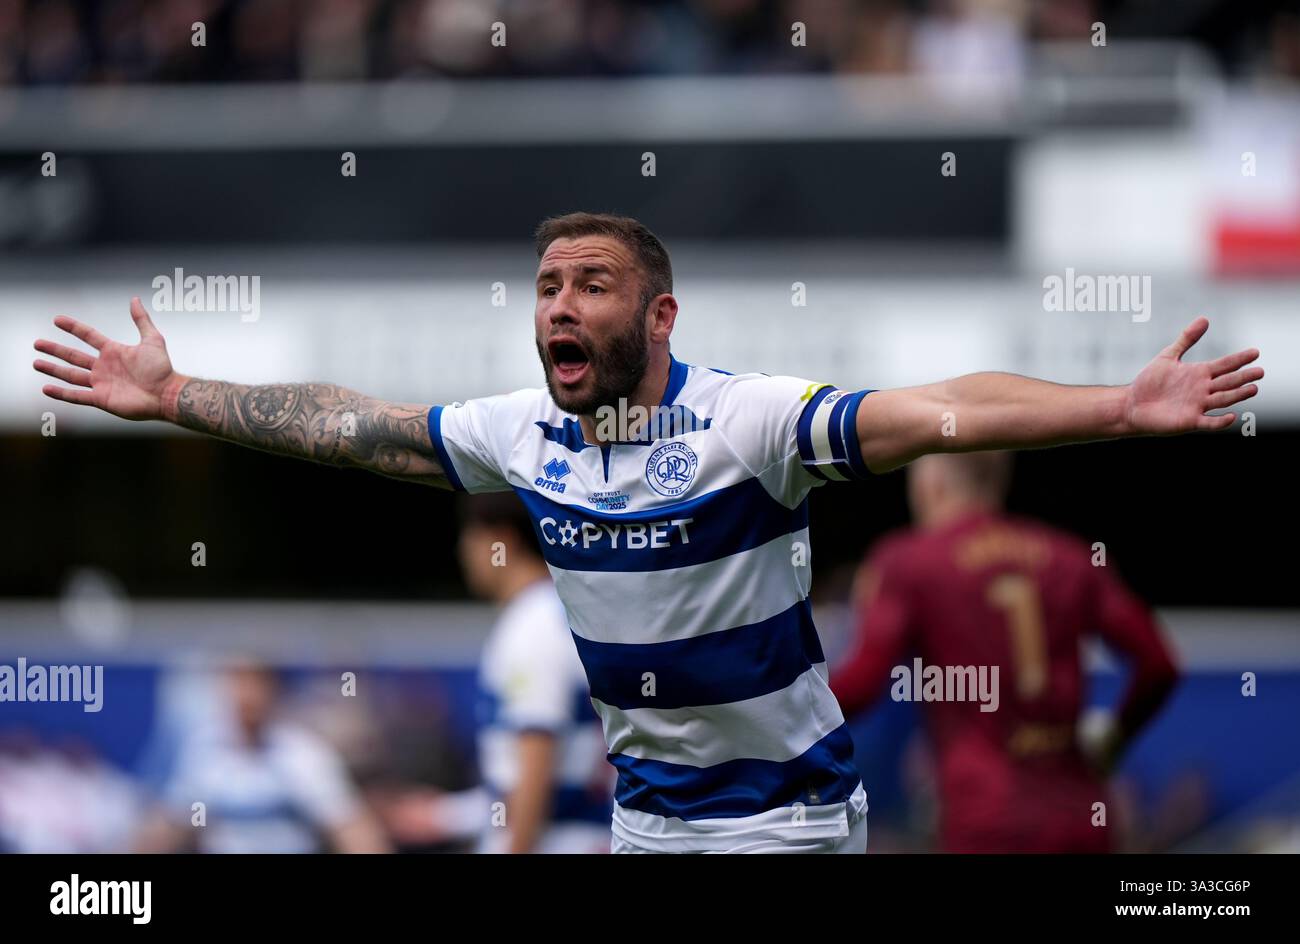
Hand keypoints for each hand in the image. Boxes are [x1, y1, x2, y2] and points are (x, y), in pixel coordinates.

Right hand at [34, 297, 184, 421]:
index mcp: (113, 351)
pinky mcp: (101, 399)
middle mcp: (104, 367)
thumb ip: (142, 320)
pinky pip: (77, 396)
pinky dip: (61, 393)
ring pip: (71, 375)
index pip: (88, 336)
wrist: (167, 393)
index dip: (73, 327)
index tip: (56, 319)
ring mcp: (101, 383)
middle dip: (55, 350)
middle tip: (37, 343)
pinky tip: (46, 388)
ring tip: (36, 362)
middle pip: (74, 356)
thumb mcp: (152, 340)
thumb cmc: (162, 368)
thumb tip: (134, 299)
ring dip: (53, 369)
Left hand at [1123, 318, 1261, 434]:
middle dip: (1243, 377)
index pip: (1225, 365)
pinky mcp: (1189, 421)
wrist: (1131, 404)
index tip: (1255, 352)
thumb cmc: (1149, 381)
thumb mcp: (1168, 356)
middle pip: (1228, 382)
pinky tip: (1231, 417)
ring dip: (1237, 395)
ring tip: (1253, 389)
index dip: (1239, 359)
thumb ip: (1186, 339)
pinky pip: (1208, 423)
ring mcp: (1198, 406)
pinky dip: (1220, 422)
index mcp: (1200, 373)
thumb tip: (1205, 318)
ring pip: (1223, 400)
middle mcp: (1203, 389)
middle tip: (1260, 372)